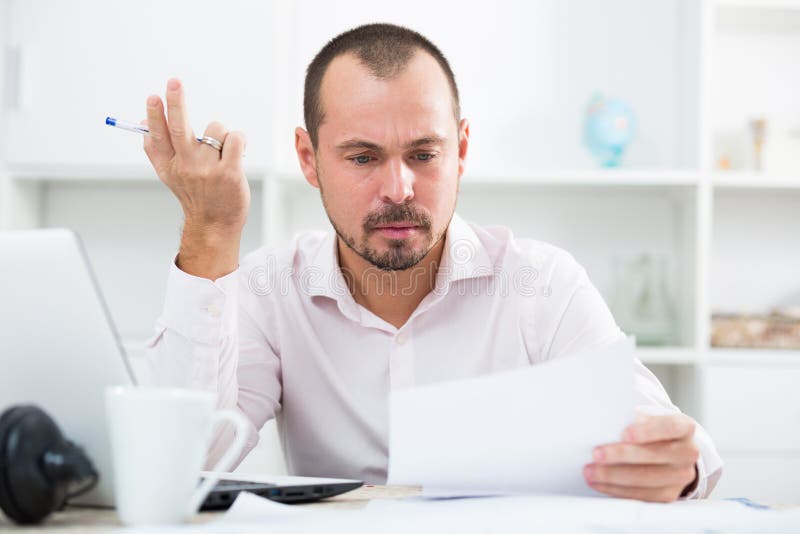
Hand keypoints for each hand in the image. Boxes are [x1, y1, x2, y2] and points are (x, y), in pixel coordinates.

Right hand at [143, 78, 248, 278]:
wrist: (214, 225)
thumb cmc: (196, 195)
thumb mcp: (169, 175)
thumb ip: (156, 150)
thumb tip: (143, 120)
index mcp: (169, 165)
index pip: (158, 136)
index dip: (155, 116)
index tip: (153, 97)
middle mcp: (186, 167)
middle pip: (179, 129)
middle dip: (176, 104)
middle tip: (174, 82)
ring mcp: (208, 170)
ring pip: (216, 130)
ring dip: (222, 134)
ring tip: (222, 152)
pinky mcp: (230, 173)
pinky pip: (235, 139)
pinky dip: (238, 139)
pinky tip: (235, 152)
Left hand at [583, 413, 699, 502]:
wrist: (673, 451)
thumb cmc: (654, 429)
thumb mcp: (651, 416)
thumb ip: (637, 417)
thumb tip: (610, 420)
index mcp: (684, 427)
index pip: (669, 427)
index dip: (648, 431)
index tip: (624, 434)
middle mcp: (687, 452)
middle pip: (654, 455)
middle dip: (621, 455)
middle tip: (597, 454)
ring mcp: (681, 476)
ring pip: (647, 479)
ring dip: (614, 476)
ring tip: (591, 471)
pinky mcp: (669, 494)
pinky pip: (642, 495)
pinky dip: (617, 490)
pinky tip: (600, 483)